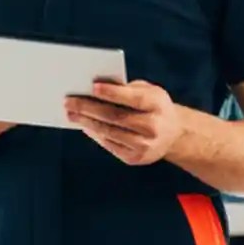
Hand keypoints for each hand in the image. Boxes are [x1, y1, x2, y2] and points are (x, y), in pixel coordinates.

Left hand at [64, 80, 185, 165]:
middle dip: (89, 108)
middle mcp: (153, 126)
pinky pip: (110, 144)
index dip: (112, 93)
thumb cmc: (153, 106)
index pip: (133, 98)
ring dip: (86, 122)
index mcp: (157, 104)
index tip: (92, 86)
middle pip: (116, 117)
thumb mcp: (148, 91)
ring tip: (71, 114)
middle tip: (69, 101)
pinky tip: (84, 126)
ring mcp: (145, 145)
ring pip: (109, 132)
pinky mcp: (136, 158)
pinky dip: (95, 134)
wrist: (174, 134)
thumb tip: (93, 88)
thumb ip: (126, 88)